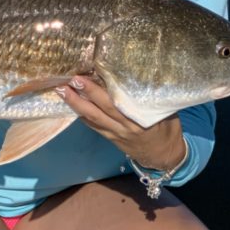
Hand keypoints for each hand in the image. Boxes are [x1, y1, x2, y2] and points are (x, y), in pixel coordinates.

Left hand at [56, 76, 186, 170]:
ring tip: (62, 90)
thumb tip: (140, 74)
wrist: (164, 156)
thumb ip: (150, 96)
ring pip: (92, 118)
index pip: (117, 102)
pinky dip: (81, 115)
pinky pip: (93, 126)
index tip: (91, 74)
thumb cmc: (167, 129)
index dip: (102, 90)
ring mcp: (115, 133)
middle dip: (84, 94)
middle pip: (100, 109)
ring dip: (75, 104)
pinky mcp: (110, 138)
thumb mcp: (165, 111)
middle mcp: (124, 127)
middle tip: (71, 79)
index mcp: (139, 119)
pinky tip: (71, 104)